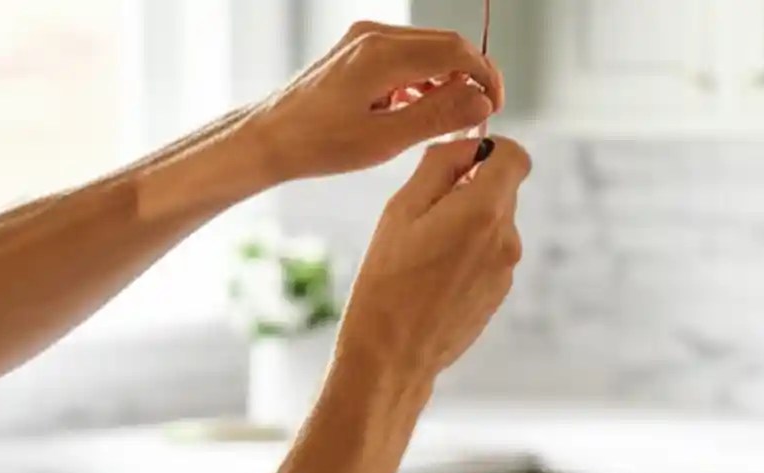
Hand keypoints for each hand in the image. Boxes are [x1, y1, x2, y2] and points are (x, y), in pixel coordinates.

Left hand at [248, 22, 503, 180]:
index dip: (485, 77)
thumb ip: (439, 116)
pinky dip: (424, 78)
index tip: (494, 109)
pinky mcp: (357, 50)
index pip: (457, 51)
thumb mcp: (387, 139)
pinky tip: (422, 109)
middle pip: (446, 44)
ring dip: (448, 79)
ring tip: (452, 118)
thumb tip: (482, 100)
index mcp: (383, 54)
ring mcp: (364, 39)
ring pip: (428, 49)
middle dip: (471, 77)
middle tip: (479, 115)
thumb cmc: (321, 144)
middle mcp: (374, 35)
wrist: (270, 138)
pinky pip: (406, 55)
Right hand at [338, 137, 530, 381]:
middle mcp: (507, 239)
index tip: (460, 162)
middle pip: (502, 190)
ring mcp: (507, 270)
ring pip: (494, 224)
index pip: (516, 156)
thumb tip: (467, 145)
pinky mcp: (499, 293)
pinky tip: (433, 276)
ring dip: (466, 223)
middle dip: (470, 189)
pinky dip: (467, 253)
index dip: (489, 149)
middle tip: (424, 213)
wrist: (392, 354)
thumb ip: (440, 166)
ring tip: (424, 251)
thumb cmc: (387, 280)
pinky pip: (489, 255)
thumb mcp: (401, 209)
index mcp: (485, 211)